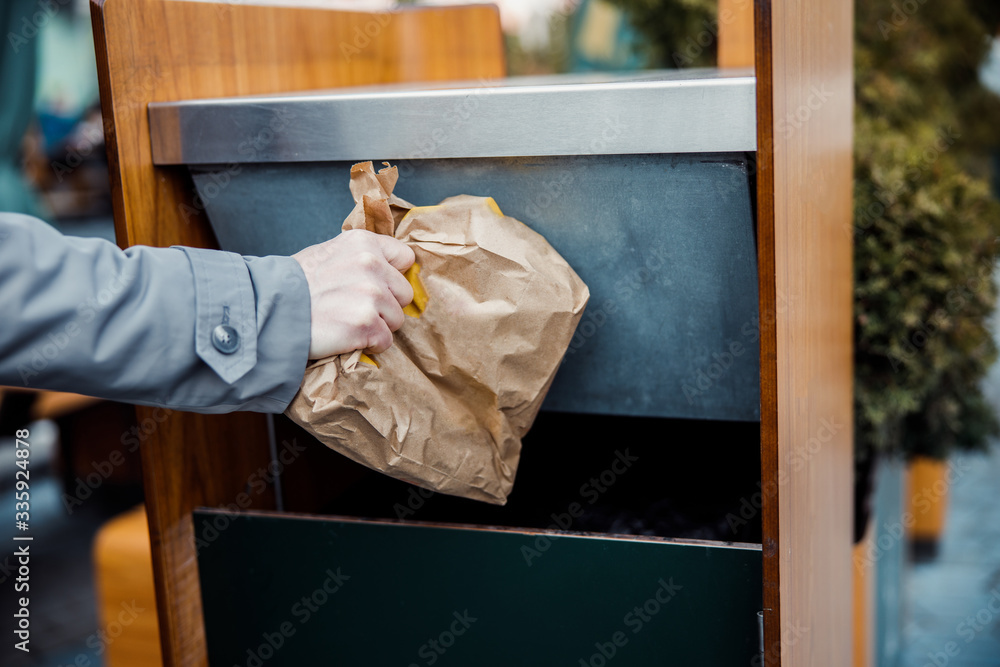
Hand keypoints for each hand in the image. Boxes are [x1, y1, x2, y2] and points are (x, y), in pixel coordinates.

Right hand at [292, 229, 414, 358]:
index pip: (405, 258)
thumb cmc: (296, 285)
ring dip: (377, 325)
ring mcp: (370, 294)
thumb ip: (361, 257)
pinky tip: (346, 336)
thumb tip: (390, 267)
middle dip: (385, 304)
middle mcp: (371, 264)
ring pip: (397, 319)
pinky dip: (369, 344)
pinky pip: (385, 341)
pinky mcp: (366, 323)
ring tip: (346, 321)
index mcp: (363, 242)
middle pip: (404, 294)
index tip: (374, 285)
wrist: (269, 310)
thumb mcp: (328, 253)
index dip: (392, 276)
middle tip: (354, 307)